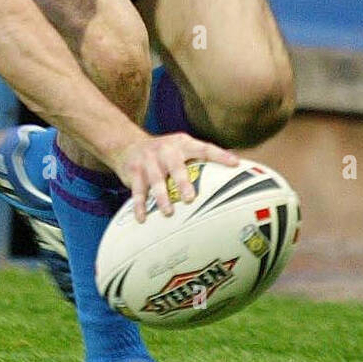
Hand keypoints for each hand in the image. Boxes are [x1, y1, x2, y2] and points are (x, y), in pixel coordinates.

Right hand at [108, 132, 238, 223]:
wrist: (127, 144)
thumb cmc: (164, 151)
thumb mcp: (181, 147)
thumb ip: (201, 156)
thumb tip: (234, 165)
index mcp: (182, 143)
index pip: (204, 148)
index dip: (220, 155)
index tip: (235, 164)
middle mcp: (166, 149)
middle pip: (176, 166)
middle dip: (182, 182)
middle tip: (190, 198)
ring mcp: (148, 161)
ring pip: (155, 180)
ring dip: (162, 197)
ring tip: (168, 212)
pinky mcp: (134, 172)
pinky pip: (137, 191)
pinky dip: (139, 205)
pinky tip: (142, 218)